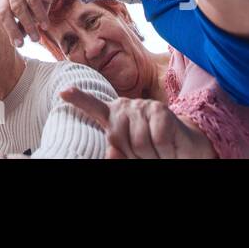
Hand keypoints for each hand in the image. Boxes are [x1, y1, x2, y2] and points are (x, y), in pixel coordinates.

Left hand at [0, 0, 71, 47]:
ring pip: (18, 8)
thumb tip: (19, 41)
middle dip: (11, 30)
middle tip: (19, 45)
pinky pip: (32, 1)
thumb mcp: (29, 14)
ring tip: (36, 38)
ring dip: (28, 24)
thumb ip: (22, 25)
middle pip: (4, 13)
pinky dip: (39, 14)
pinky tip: (44, 25)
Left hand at [61, 88, 216, 158]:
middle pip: (119, 138)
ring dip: (151, 156)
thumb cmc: (154, 151)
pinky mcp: (161, 111)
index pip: (93, 107)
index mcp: (114, 117)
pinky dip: (164, 151)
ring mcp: (143, 106)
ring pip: (139, 142)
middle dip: (134, 155)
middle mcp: (126, 107)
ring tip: (159, 151)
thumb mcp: (132, 154)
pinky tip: (169, 147)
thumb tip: (110, 153)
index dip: (79, 99)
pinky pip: (157, 139)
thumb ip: (118, 152)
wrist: (185, 147)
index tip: (63, 92)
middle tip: (147, 154)